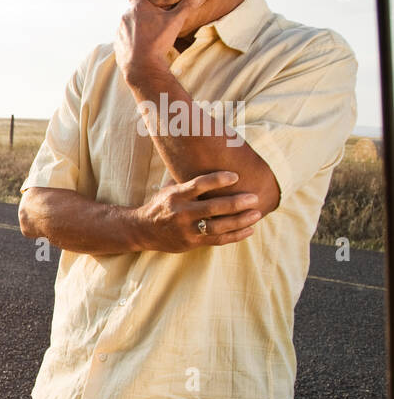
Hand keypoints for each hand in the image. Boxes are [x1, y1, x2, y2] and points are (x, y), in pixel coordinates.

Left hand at [114, 0, 208, 84]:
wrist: (142, 66)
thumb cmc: (158, 40)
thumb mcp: (176, 21)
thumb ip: (187, 5)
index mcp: (137, 7)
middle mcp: (125, 16)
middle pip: (133, 8)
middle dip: (142, 10)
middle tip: (155, 15)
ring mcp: (119, 31)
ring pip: (128, 23)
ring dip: (136, 24)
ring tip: (149, 31)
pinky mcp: (117, 44)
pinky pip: (124, 37)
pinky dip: (131, 38)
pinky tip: (142, 43)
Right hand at [133, 171, 261, 251]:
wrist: (142, 230)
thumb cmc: (162, 204)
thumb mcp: (170, 189)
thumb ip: (187, 178)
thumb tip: (207, 154)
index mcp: (175, 195)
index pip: (198, 185)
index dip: (217, 180)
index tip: (236, 176)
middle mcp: (180, 213)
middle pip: (212, 208)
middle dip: (235, 203)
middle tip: (254, 197)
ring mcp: (186, 230)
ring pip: (217, 227)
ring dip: (239, 220)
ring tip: (257, 213)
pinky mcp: (191, 243)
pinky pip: (217, 240)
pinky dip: (235, 236)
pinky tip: (249, 229)